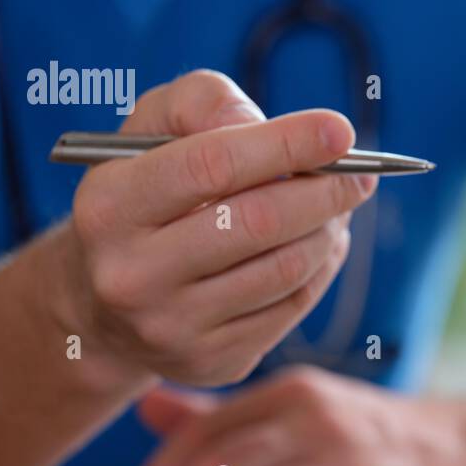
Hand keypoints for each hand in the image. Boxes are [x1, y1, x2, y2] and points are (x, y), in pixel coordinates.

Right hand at [57, 70, 375, 386]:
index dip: (285, 143)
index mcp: (109, 206)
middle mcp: (131, 275)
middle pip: (259, 222)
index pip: (212, 164)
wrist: (104, 302)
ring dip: (329, 228)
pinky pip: (292, 307)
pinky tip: (321, 242)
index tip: (341, 129)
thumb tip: (265, 126)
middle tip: (361, 174)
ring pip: (286, 269)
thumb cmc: (145, 191)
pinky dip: (322, 267)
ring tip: (339, 204)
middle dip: (326, 191)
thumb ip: (204, 103)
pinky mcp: (210, 362)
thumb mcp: (152, 128)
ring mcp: (171, 328)